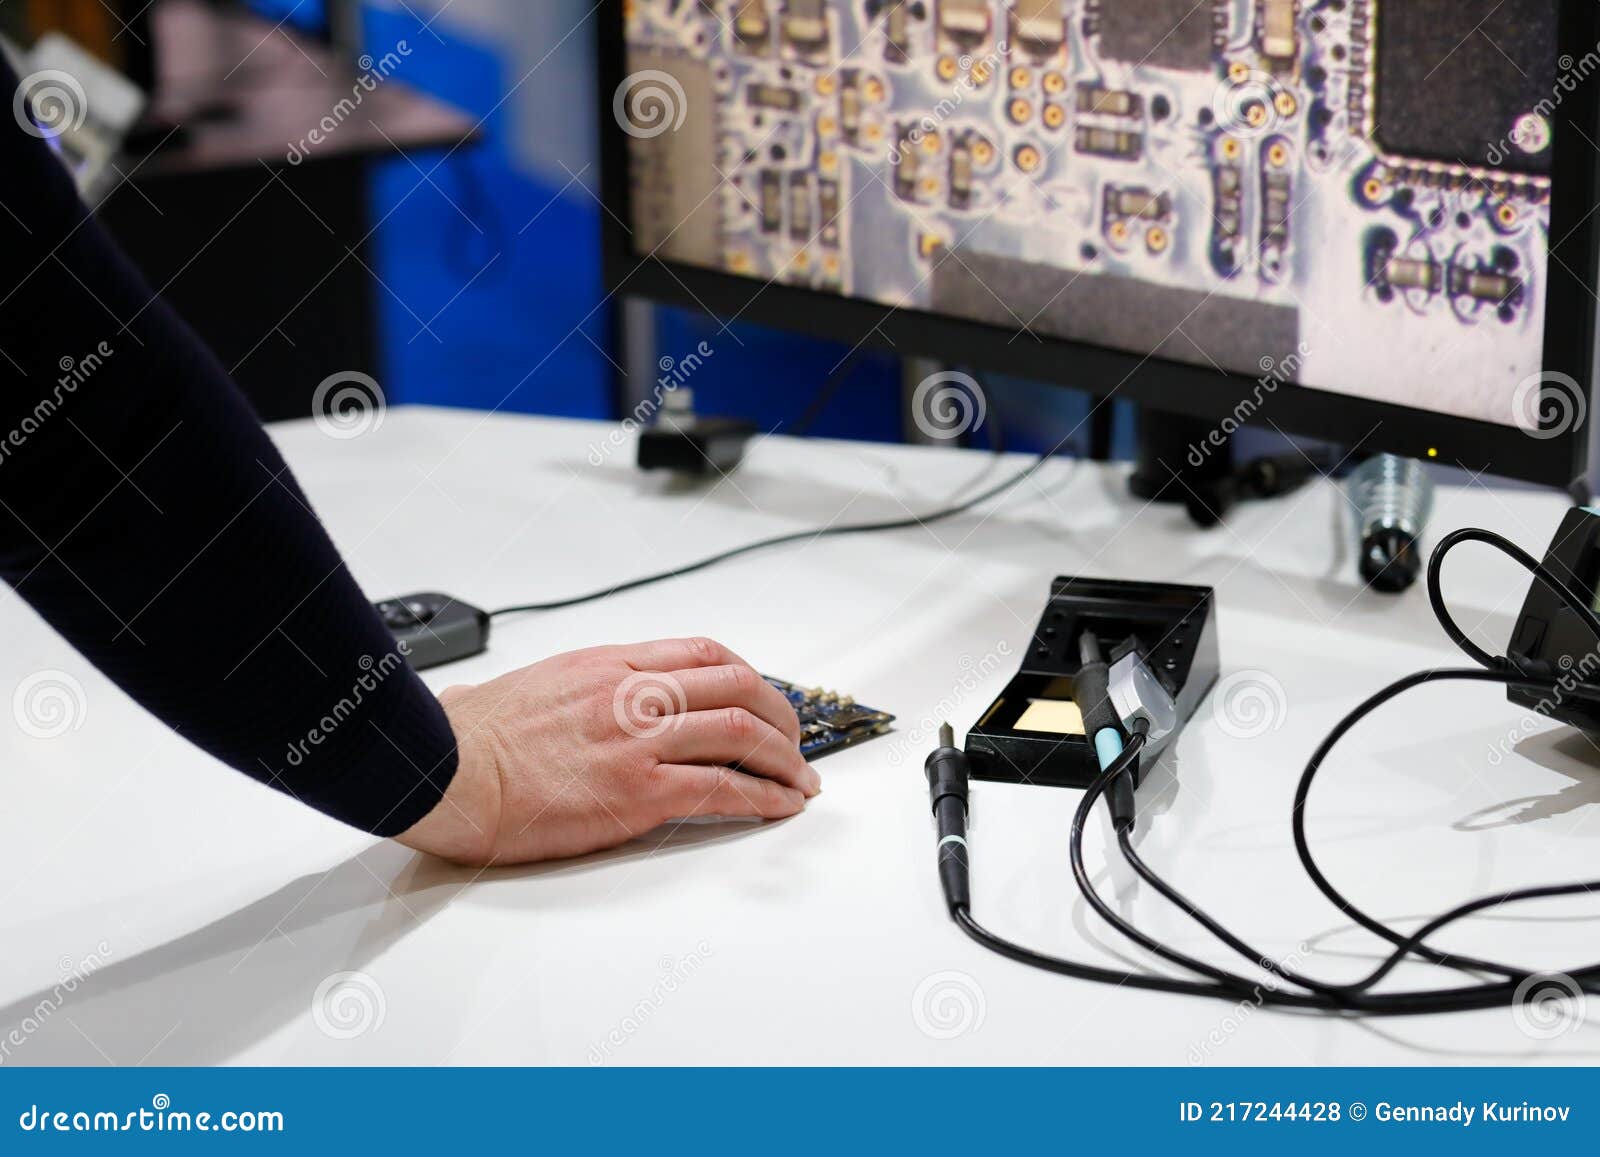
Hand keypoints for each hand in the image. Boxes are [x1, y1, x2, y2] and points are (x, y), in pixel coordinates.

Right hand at [395, 637, 817, 865]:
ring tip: (800, 781)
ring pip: (743, 731)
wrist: (444, 769)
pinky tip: (780, 806)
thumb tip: (578, 695)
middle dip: (784, 715)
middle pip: (739, 685)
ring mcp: (639, 739)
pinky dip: (764, 796)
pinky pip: (723, 787)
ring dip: (785, 759)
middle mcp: (634, 692)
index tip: (766, 699)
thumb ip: (579, 685)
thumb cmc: (472, 735)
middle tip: (797, 743)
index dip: (751, 677)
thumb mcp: (537, 681)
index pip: (705, 653)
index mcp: (611, 663)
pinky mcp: (638, 791)